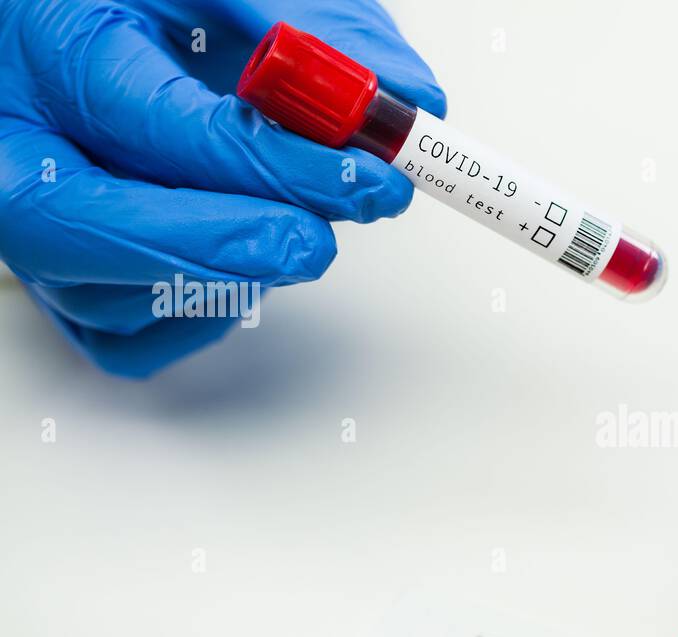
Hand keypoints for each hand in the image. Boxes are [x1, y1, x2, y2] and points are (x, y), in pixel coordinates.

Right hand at [0, 0, 445, 375]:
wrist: (85, 28)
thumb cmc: (156, 7)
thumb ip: (315, 29)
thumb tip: (412, 99)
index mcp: (48, 42)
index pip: (150, 125)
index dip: (266, 164)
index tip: (360, 176)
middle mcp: (16, 143)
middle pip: (86, 226)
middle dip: (222, 247)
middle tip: (315, 245)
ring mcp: (33, 222)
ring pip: (114, 297)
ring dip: (227, 278)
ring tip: (292, 231)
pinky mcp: (64, 284)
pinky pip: (125, 338)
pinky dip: (201, 315)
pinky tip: (244, 268)